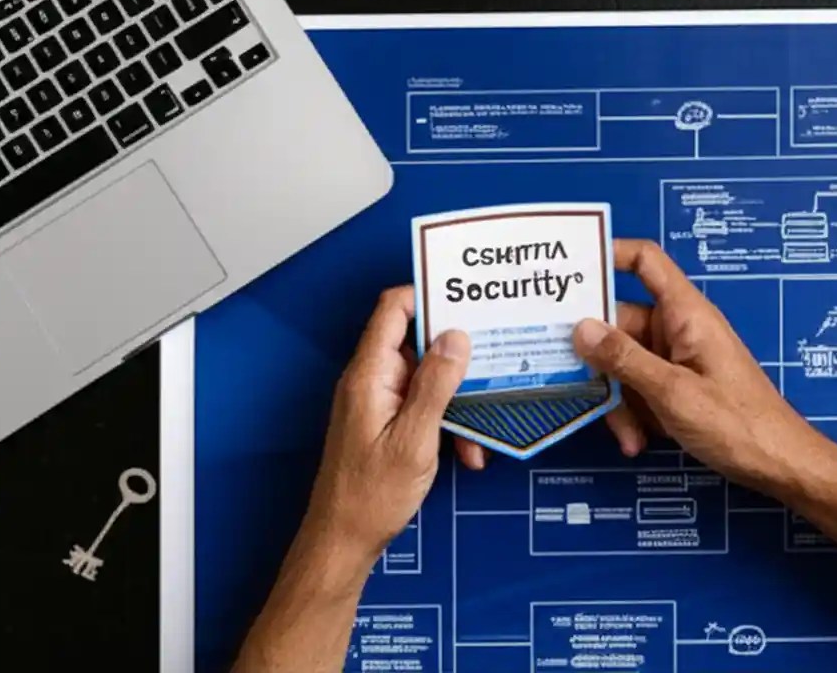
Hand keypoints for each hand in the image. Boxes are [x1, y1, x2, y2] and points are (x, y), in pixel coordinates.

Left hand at [304, 287, 469, 561]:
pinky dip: (447, 423)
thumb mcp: (415, 439)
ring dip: (457, 401)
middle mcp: (371, 380)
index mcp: (370, 375)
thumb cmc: (370, 497)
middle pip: (418, 343)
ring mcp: (379, 401)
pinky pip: (423, 406)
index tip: (466, 299)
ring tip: (476, 432)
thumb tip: (455, 338)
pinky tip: (464, 452)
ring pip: (428, 380)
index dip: (428, 296)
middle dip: (458, 359)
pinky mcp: (387, 422)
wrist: (343, 540)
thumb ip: (435, 385)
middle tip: (494, 360)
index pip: (393, 310)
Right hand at [572, 240, 821, 492]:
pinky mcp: (675, 387)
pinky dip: (631, 414)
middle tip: (565, 375)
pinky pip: (637, 389)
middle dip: (598, 357)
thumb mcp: (672, 392)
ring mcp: (675, 359)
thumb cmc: (738, 423)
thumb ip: (624, 359)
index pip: (645, 261)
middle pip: (619, 323)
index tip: (568, 270)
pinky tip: (635, 440)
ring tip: (624, 431)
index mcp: (685, 313)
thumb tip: (580, 328)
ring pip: (623, 363)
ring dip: (616, 398)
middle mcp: (677, 329)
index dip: (609, 254)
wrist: (778, 464)